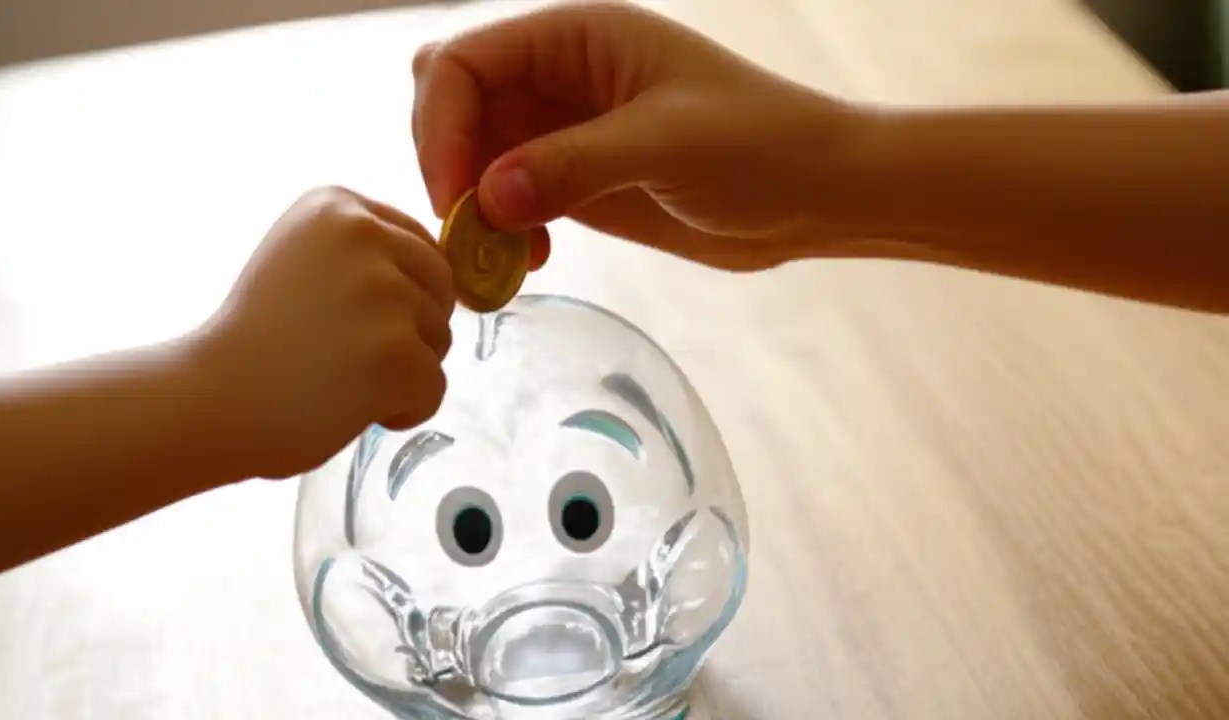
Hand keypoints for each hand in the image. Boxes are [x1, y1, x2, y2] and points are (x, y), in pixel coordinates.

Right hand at [195, 186, 453, 478]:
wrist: (211, 399)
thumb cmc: (256, 340)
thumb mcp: (302, 259)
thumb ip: (363, 254)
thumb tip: (445, 275)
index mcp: (337, 204)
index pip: (419, 246)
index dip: (398, 294)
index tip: (345, 318)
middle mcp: (364, 234)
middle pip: (439, 288)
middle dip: (409, 329)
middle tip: (345, 354)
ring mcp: (384, 294)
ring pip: (439, 341)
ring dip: (401, 372)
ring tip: (337, 378)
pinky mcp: (397, 353)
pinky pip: (434, 389)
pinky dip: (403, 411)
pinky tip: (349, 408)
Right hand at [412, 1, 864, 269]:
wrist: (817, 194)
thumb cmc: (761, 146)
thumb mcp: (668, 146)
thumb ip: (574, 165)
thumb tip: (484, 199)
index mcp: (577, 37)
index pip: (465, 62)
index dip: (443, 126)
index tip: (458, 198)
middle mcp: (559, 77)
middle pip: (454, 105)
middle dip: (447, 165)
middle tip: (467, 231)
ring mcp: (564, 130)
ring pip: (476, 158)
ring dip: (471, 208)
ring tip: (497, 260)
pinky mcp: (576, 180)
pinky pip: (508, 199)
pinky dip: (500, 231)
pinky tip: (529, 261)